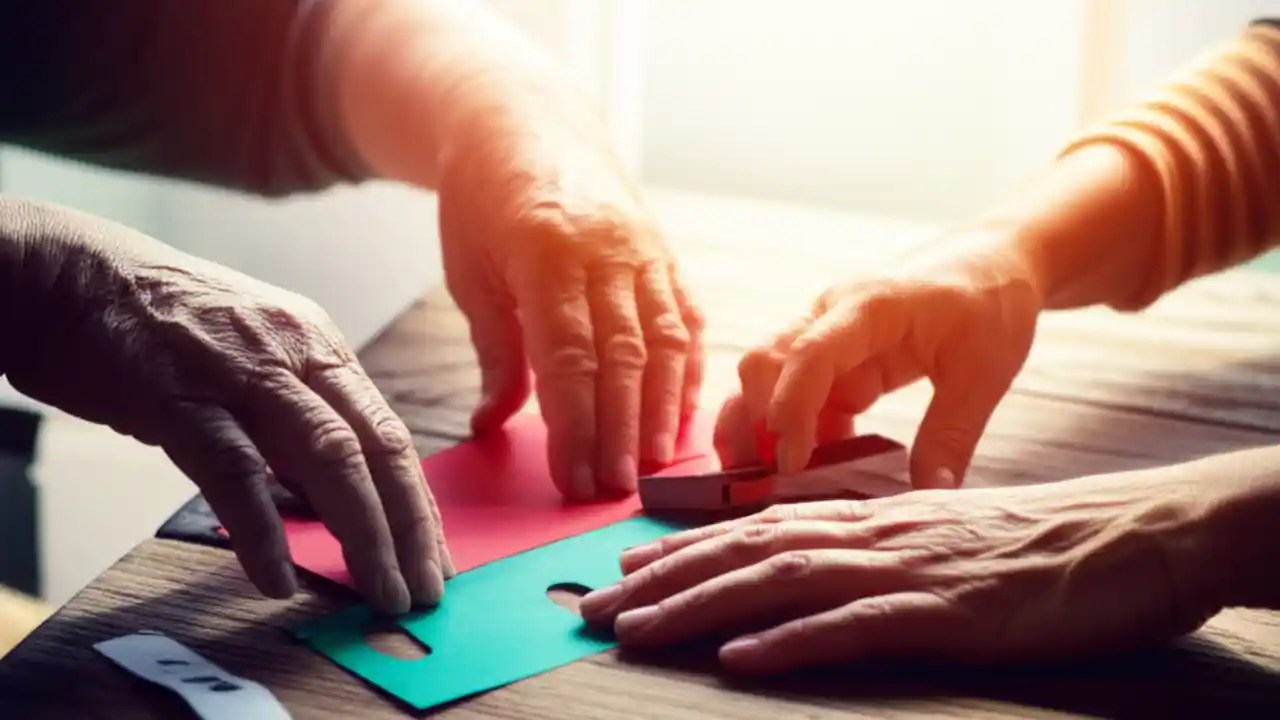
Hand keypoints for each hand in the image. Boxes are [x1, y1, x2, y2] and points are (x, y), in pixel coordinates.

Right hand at [4, 202, 446, 613]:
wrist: (65, 271)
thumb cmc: (159, 322)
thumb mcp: (252, 352)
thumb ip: (292, 414)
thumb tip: (326, 491)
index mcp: (317, 344)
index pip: (388, 432)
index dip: (416, 502)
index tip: (432, 557)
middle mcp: (294, 352)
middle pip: (375, 448)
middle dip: (408, 527)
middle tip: (422, 591)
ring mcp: (238, 371)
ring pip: (329, 457)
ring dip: (364, 533)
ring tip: (380, 591)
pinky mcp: (175, 394)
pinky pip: (233, 472)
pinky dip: (262, 531)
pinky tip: (277, 579)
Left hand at [437, 119, 702, 499]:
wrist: (525, 123)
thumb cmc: (484, 201)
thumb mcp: (473, 272)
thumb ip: (496, 351)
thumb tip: (492, 423)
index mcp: (547, 253)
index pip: (570, 357)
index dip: (575, 425)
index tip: (574, 478)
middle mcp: (606, 251)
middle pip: (625, 358)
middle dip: (621, 431)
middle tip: (615, 490)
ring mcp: (643, 250)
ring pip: (666, 341)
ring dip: (662, 410)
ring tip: (653, 465)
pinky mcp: (664, 253)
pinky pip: (686, 318)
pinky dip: (688, 370)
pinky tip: (682, 414)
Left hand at [579, 470, 1219, 674]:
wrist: (1127, 537)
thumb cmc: (1030, 544)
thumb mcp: (935, 538)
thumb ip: (872, 547)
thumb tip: (811, 567)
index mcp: (866, 517)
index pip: (752, 529)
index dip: (681, 548)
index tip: (622, 568)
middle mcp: (870, 534)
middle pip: (744, 553)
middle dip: (662, 582)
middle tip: (595, 610)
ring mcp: (905, 571)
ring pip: (779, 583)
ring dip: (700, 608)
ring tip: (638, 631)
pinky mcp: (946, 613)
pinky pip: (857, 627)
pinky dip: (794, 642)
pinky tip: (744, 659)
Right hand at [718, 229, 1041, 486]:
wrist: (996, 259)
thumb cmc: (992, 301)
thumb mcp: (984, 373)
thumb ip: (952, 434)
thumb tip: (932, 494)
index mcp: (870, 307)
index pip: (809, 354)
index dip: (791, 407)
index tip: (793, 462)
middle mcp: (833, 313)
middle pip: (766, 361)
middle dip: (756, 419)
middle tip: (772, 479)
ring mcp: (829, 331)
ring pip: (772, 375)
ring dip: (770, 424)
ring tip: (780, 479)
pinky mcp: (837, 351)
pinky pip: (804, 390)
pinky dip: (803, 425)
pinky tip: (821, 461)